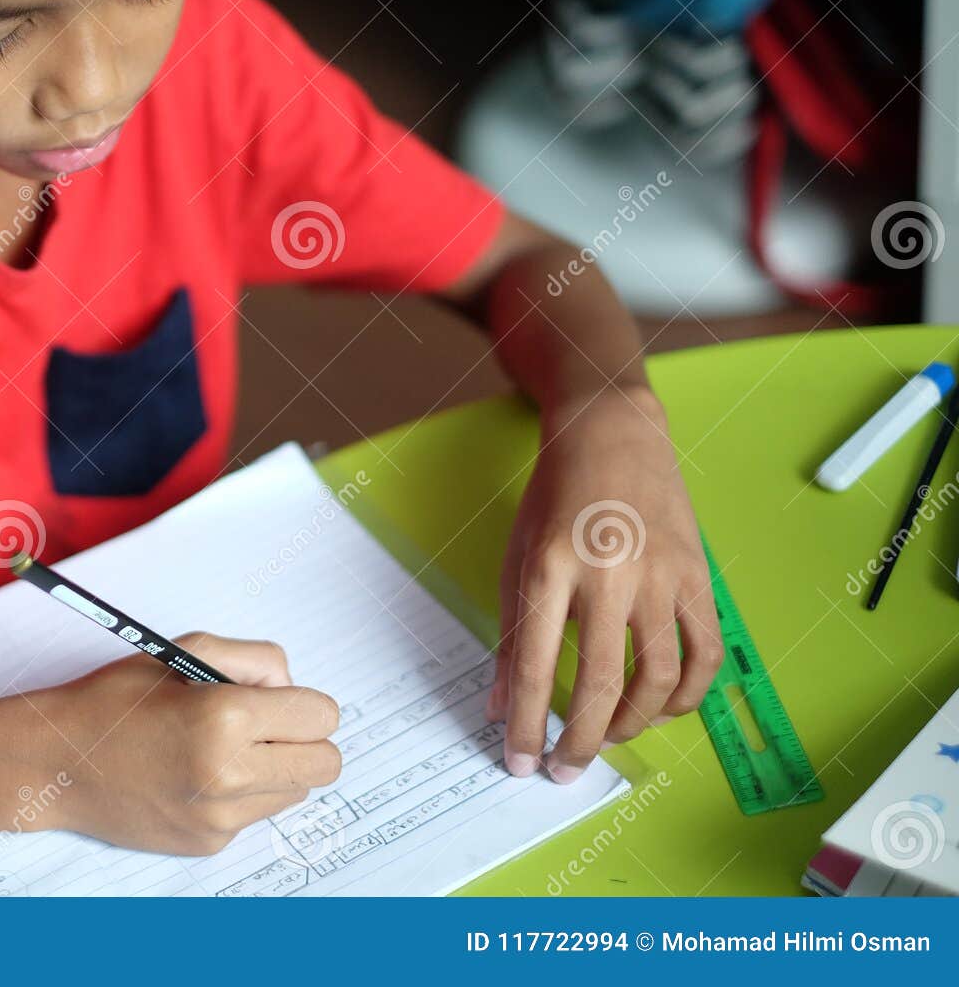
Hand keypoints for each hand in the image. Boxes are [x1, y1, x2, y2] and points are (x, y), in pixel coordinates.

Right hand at [38, 633, 341, 854]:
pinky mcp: (209, 842)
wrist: (58, 762)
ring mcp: (220, 817)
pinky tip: (194, 775)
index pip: (322, 716)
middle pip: (324, 763)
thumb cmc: (115, 700)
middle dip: (303, 739)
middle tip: (262, 725)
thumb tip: (293, 690)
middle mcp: (229, 774)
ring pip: (294, 790)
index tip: (275, 698)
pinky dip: (239, 794)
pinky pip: (255, 814)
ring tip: (221, 748)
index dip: (302, 701)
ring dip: (273, 767)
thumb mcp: (184, 652)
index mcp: (225, 717)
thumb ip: (254, 661)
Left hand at [489, 387, 722, 782]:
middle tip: (564, 770)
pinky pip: (704, 654)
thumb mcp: (516, 557)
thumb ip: (510, 634)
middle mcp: (606, 574)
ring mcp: (658, 576)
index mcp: (548, 569)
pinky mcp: (696, 576)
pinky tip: (662, 709)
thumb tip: (500, 707)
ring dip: (632, 725)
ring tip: (607, 739)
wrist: (611, 434)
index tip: (520, 763)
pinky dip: (686, 695)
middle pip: (599, 684)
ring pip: (658, 679)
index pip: (534, 667)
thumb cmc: (554, 498)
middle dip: (579, 741)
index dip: (527, 725)